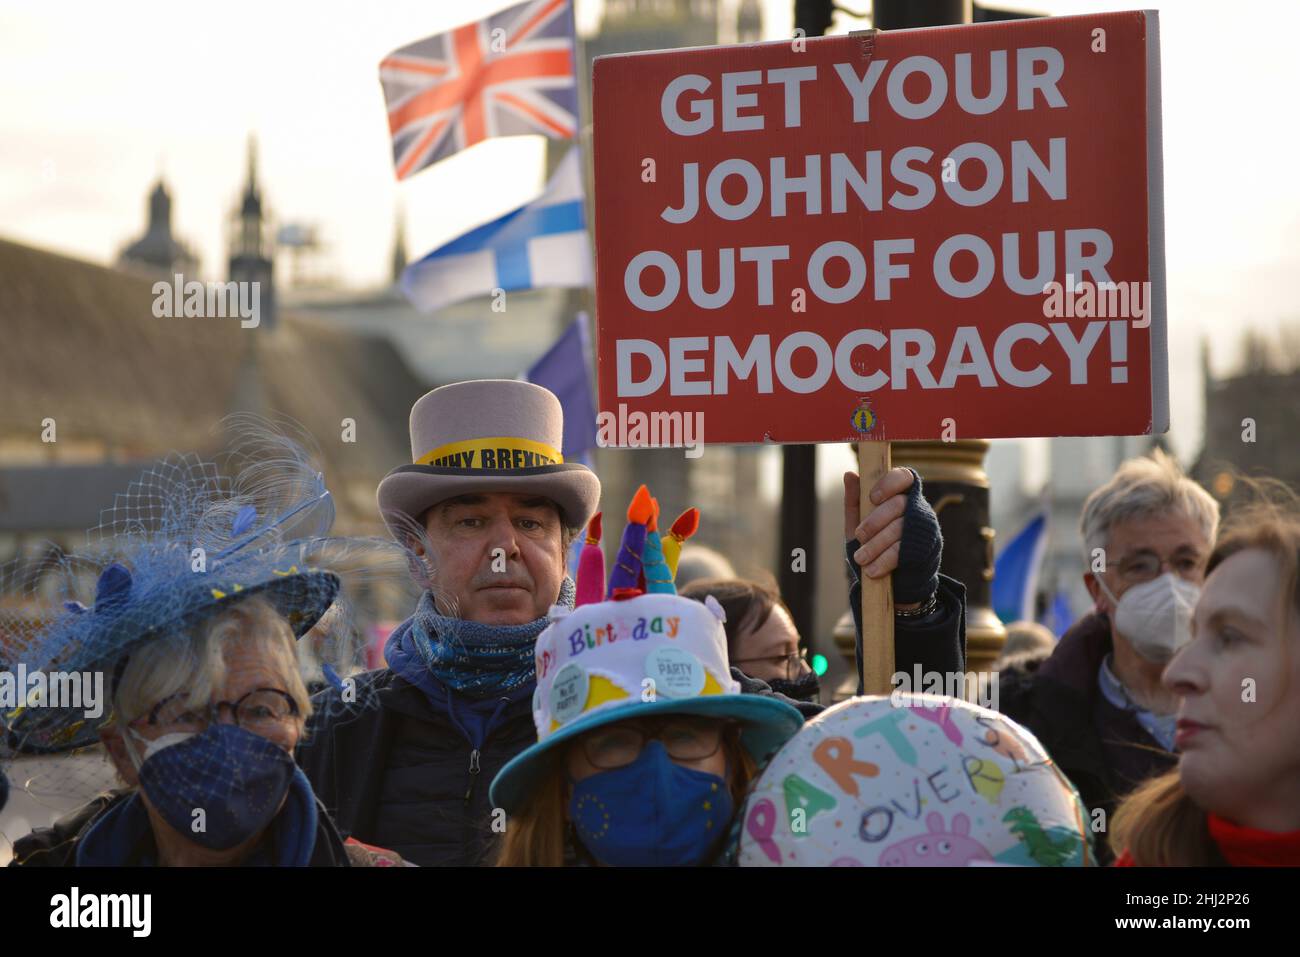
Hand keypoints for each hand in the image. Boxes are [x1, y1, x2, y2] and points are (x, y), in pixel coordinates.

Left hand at [843, 467, 920, 611]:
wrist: (892, 583)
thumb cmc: (874, 546)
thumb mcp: (859, 523)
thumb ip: (854, 500)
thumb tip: (849, 474)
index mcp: (902, 495)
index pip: (904, 477)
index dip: (889, 483)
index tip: (872, 497)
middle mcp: (918, 508)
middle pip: (898, 504)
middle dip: (874, 522)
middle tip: (859, 536)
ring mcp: (925, 529)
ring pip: (900, 528)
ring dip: (876, 545)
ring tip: (861, 559)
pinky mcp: (926, 549)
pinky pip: (904, 550)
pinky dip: (885, 561)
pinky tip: (872, 570)